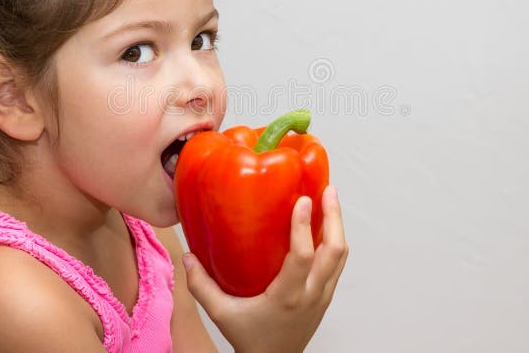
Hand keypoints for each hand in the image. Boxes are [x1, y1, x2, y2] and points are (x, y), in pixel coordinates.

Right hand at [182, 185, 348, 352]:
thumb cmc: (250, 339)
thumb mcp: (221, 315)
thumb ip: (201, 287)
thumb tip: (188, 256)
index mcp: (287, 296)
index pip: (303, 256)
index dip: (303, 226)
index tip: (302, 200)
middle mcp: (311, 294)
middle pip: (334, 250)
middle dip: (334, 217)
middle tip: (328, 190)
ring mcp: (323, 295)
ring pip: (341, 256)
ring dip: (337, 226)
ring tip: (330, 199)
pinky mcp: (326, 296)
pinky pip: (337, 264)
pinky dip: (334, 241)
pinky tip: (325, 225)